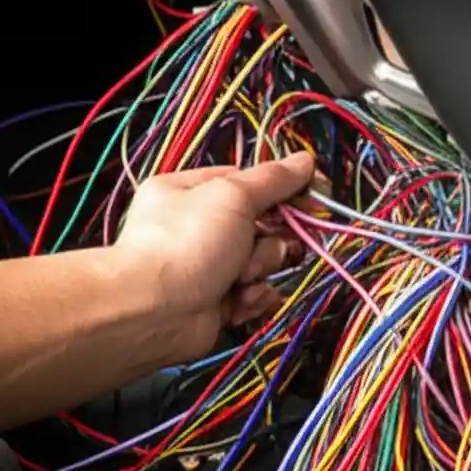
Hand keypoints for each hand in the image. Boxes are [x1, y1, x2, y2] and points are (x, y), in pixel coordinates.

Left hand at [112, 153, 315, 362]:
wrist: (156, 311)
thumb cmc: (190, 242)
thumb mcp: (233, 197)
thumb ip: (274, 179)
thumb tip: (307, 160)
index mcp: (191, 191)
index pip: (248, 183)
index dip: (283, 191)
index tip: (313, 200)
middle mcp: (199, 227)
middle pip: (262, 225)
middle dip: (271, 240)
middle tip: (274, 247)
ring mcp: (209, 266)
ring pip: (262, 262)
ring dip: (259, 270)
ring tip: (240, 279)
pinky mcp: (219, 301)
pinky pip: (255, 293)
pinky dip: (252, 298)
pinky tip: (238, 301)